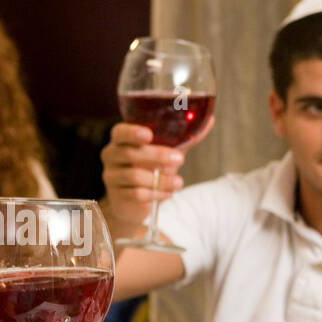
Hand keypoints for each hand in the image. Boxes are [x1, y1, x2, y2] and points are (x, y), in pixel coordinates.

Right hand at [99, 122, 189, 236]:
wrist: (133, 201)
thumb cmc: (150, 169)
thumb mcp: (166, 152)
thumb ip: (183, 138)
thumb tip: (209, 120)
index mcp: (121, 140)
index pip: (120, 132)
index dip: (132, 132)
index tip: (148, 135)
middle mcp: (112, 155)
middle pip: (130, 153)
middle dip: (157, 156)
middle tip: (180, 159)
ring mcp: (112, 176)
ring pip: (134, 176)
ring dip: (161, 180)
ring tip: (179, 183)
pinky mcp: (118, 196)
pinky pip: (137, 194)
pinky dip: (156, 194)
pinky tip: (168, 194)